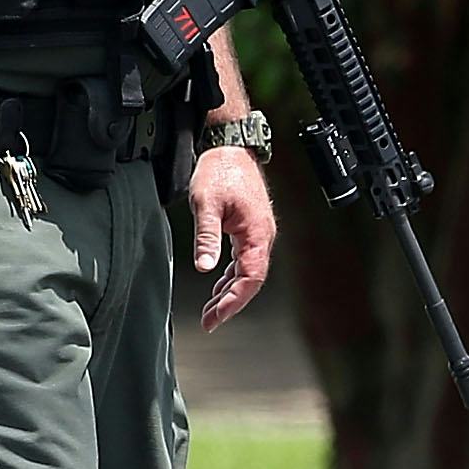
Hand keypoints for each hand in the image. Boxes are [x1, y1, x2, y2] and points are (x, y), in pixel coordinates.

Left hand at [187, 143, 275, 329]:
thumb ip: (206, 237)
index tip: (217, 316)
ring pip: (248, 273)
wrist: (230, 146)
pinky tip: (218, 285)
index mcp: (256, 233)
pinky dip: (231, 277)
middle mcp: (262, 236)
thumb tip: (205, 268)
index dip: (234, 301)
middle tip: (210, 321)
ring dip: (230, 292)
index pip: (251, 278)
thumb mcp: (206, 204)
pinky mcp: (250, 229)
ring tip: (210, 310)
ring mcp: (258, 233)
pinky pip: (244, 261)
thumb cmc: (220, 170)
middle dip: (231, 303)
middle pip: (251, 280)